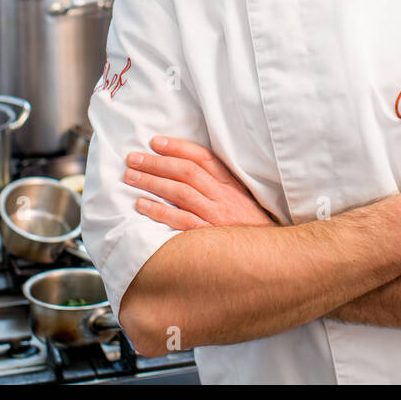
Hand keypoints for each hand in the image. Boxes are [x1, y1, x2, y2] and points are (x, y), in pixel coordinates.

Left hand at [125, 136, 276, 229]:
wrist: (270, 256)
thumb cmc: (249, 227)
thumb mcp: (241, 200)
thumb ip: (219, 184)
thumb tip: (186, 169)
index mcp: (231, 185)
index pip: (203, 158)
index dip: (178, 147)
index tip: (156, 142)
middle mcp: (223, 197)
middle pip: (186, 172)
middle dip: (157, 163)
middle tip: (133, 158)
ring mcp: (215, 217)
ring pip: (180, 192)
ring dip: (152, 182)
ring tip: (130, 177)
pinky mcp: (208, 237)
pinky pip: (180, 220)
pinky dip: (159, 211)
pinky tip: (141, 204)